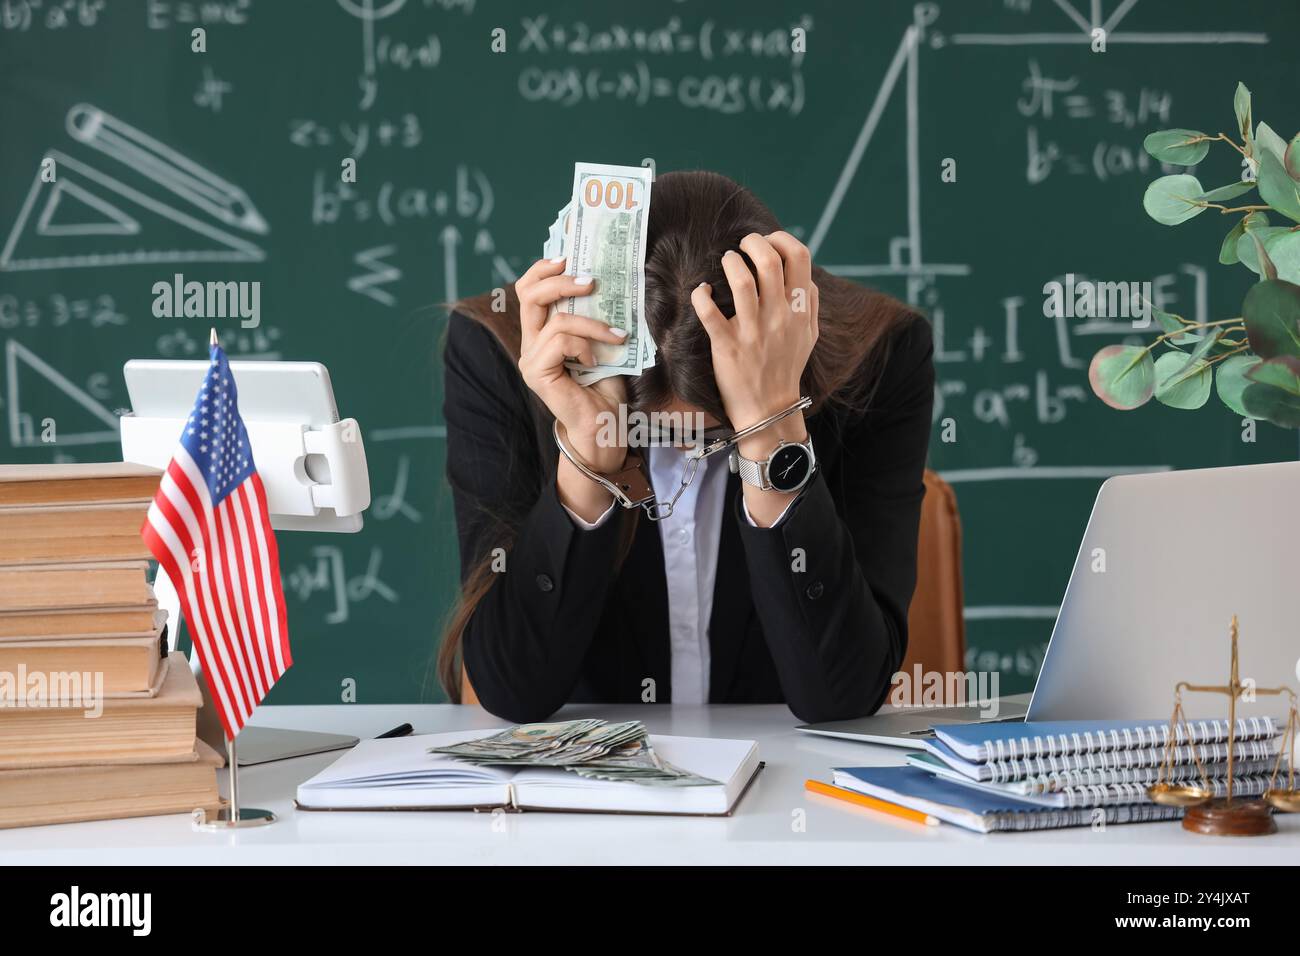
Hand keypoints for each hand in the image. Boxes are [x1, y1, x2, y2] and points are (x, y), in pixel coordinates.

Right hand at [516, 256, 628, 474]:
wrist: (605, 426)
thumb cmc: (607, 387)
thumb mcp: (603, 340)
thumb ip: (595, 314)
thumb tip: (608, 277)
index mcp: (542, 332)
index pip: (529, 289)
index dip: (543, 267)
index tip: (569, 255)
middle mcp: (531, 343)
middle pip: (528, 293)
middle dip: (560, 280)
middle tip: (591, 280)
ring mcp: (531, 359)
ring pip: (556, 319)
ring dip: (593, 323)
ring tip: (617, 335)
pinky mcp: (537, 372)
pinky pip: (561, 341)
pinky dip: (586, 344)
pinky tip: (599, 358)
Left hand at [690, 231, 818, 447]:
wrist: (769, 408)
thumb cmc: (787, 367)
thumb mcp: (809, 335)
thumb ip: (810, 303)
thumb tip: (805, 275)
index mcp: (798, 310)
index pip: (800, 257)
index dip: (782, 240)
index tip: (768, 241)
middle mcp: (778, 317)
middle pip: (770, 262)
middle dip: (753, 243)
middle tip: (742, 246)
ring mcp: (752, 331)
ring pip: (742, 282)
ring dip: (731, 263)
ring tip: (727, 262)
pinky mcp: (727, 346)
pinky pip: (709, 314)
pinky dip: (701, 296)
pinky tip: (702, 291)